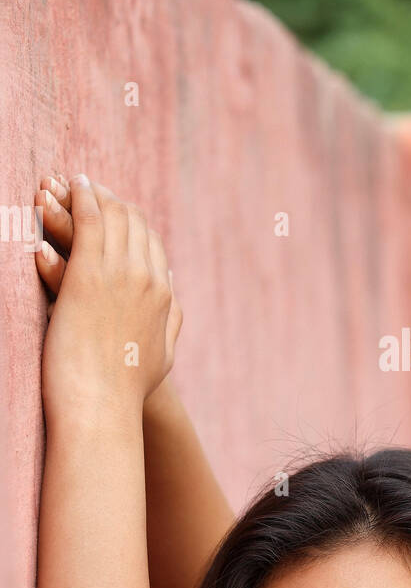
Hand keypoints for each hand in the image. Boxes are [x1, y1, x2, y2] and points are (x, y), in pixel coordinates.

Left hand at [34, 174, 182, 423]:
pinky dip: (74, 202)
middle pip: (132, 222)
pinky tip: (58, 191)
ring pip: (109, 216)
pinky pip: (85, 225)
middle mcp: (148, 278)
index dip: (128, 219)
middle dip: (106, 199)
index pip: (150, 241)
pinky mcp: (88, 277)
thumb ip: (171, 325)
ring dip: (85, 193)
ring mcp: (120, 275)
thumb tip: (175, 304)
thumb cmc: (125, 391)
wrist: (103, 406)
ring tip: (64, 181)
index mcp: (165, 295)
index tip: (109, 207)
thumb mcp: (161, 356)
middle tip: (83, 184)